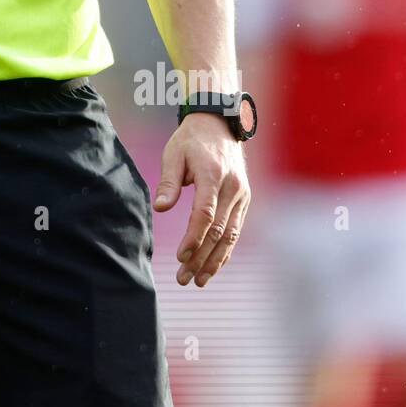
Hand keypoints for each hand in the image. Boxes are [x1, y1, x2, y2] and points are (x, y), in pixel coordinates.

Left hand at [153, 112, 249, 286]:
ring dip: (215, 261)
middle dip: (201, 257)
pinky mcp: (244, 200)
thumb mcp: (173, 154)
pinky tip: (214, 266)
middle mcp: (232, 188)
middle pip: (218, 230)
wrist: (219, 125)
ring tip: (198, 281)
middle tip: (184, 278)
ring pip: (230, 235)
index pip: (205, 214)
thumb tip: (160, 208)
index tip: (180, 256)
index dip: (193, 238)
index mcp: (213, 175)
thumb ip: (168, 182)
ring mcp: (242, 196)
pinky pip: (236, 230)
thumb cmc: (191, 140)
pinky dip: (225, 250)